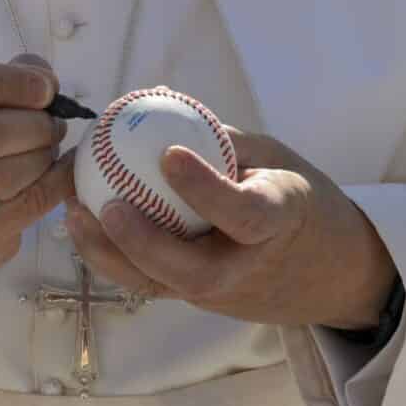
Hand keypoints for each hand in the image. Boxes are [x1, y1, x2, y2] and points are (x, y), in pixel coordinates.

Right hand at [0, 54, 73, 317]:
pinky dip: (59, 179)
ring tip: (51, 146)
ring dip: (44, 154)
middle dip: (32, 124)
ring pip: (4, 173)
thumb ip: (8, 80)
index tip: (45, 88)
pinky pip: (30, 201)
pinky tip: (65, 167)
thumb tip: (45, 80)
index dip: (5, 80)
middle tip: (55, 123)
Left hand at [66, 130, 393, 330]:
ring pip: (160, 286)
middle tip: (105, 203)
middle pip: (190, 271)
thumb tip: (158, 103)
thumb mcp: (277, 159)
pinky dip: (113, 256)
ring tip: (74, 212)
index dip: (205, 188)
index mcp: (280, 221)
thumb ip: (223, 140)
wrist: (331, 274)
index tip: (170, 154)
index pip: (243, 214)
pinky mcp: (199, 302)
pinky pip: (151, 282)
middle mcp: (248, 268)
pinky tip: (83, 224)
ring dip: (110, 254)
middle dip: (141, 243)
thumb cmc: (299, 200)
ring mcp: (222, 294)